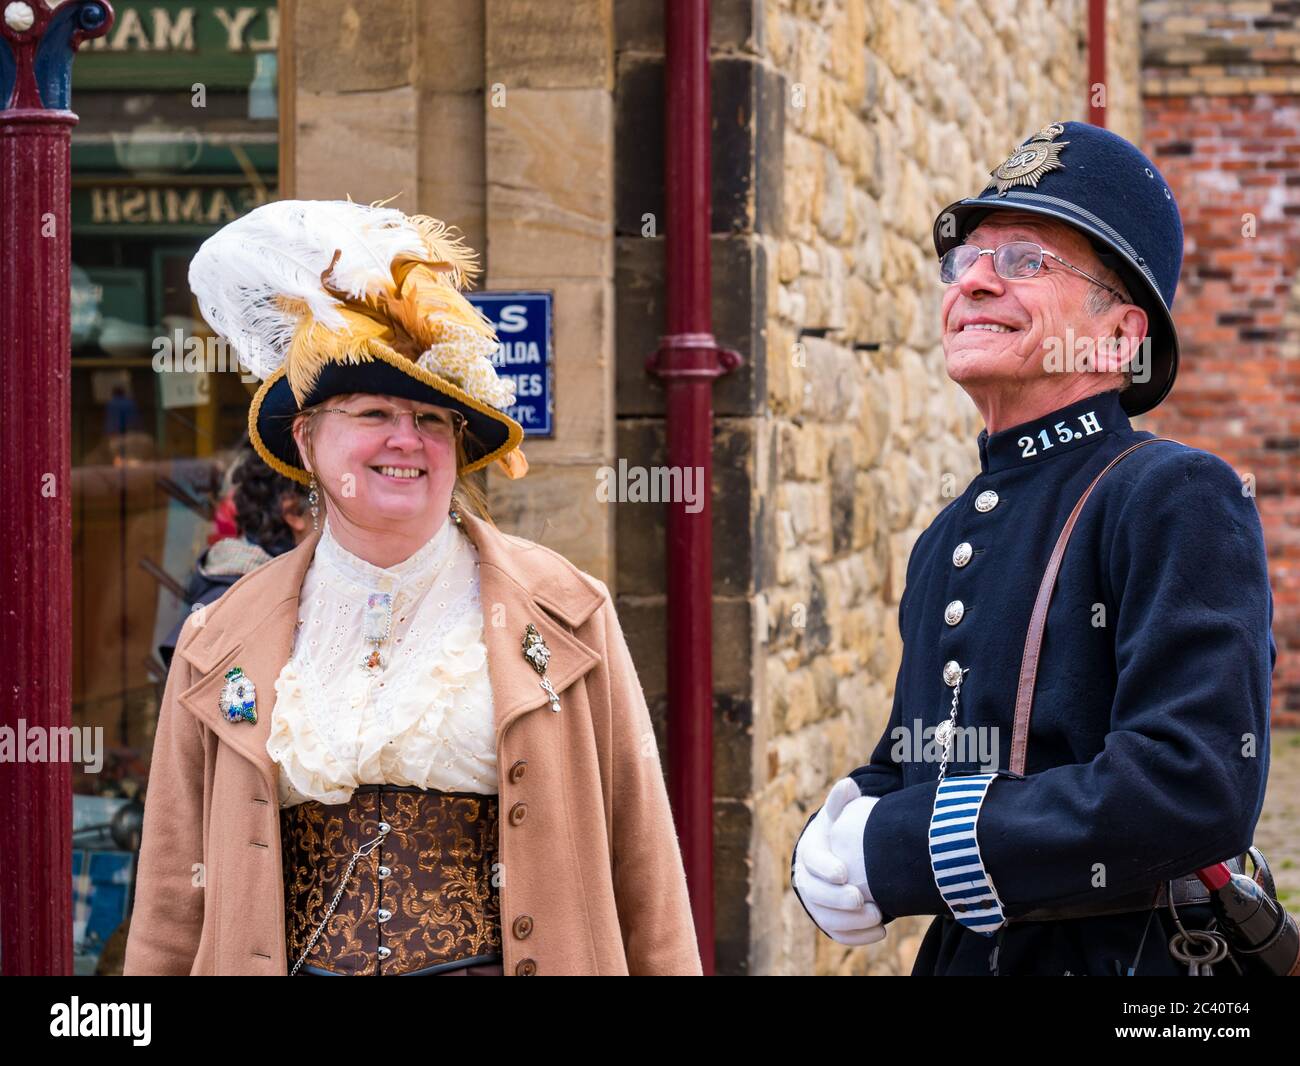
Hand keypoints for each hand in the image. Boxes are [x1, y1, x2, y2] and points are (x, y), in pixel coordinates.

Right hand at [793, 779, 885, 945]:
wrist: (836, 857)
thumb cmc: (840, 834)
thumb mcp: (838, 816)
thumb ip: (842, 803)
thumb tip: (848, 784)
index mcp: (809, 852)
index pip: (810, 861)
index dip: (825, 868)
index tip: (844, 872)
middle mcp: (807, 881)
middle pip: (815, 895)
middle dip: (837, 899)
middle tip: (861, 899)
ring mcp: (816, 904)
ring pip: (826, 918)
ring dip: (850, 921)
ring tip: (877, 914)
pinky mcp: (828, 921)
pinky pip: (838, 934)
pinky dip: (857, 936)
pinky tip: (880, 931)